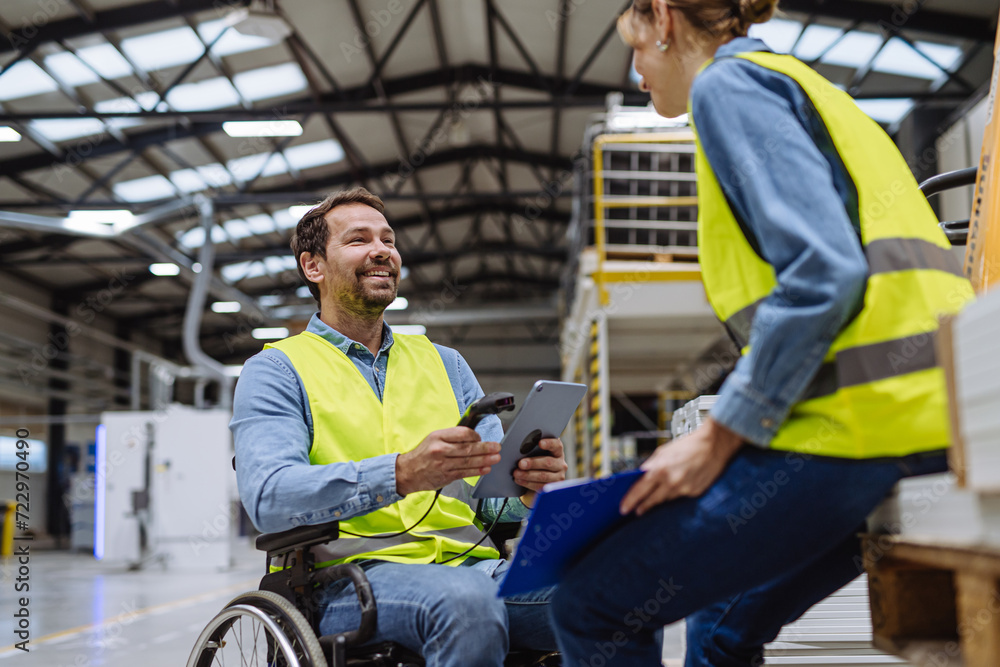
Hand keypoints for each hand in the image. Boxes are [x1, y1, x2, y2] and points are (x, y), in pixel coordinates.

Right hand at [396, 427, 500, 495]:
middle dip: (485, 448)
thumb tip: (472, 438)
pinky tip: (485, 469)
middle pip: (467, 448)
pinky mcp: (446, 477)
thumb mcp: (433, 439)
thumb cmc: (423, 454)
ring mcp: (443, 465)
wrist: (407, 472)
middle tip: (497, 447)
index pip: (461, 433)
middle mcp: (440, 450)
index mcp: (438, 437)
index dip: (475, 435)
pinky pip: (464, 473)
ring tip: (496, 458)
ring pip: (468, 462)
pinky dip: (477, 471)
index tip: (481, 437)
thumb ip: (451, 437)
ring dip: (484, 460)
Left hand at [514, 438, 567, 507]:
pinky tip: (519, 480)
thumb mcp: (535, 450)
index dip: (549, 443)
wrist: (540, 474)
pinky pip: (540, 486)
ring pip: (544, 476)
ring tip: (516, 473)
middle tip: (520, 463)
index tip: (539, 442)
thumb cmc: (535, 457)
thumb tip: (515, 435)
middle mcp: (561, 463)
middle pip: (548, 462)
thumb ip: (529, 443)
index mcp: (557, 450)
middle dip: (533, 463)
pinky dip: (528, 483)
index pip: (556, 445)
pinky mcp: (552, 487)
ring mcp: (559, 476)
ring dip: (528, 475)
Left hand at [620, 418, 742, 515]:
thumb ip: (650, 465)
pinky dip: (675, 494)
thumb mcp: (663, 451)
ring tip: (650, 502)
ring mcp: (685, 489)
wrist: (714, 445)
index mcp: (660, 469)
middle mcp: (672, 482)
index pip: (640, 490)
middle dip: (642, 506)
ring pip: (666, 500)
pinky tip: (673, 491)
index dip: (630, 500)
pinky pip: (680, 497)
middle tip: (635, 511)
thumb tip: (640, 476)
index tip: (623, 508)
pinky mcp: (695, 493)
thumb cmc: (688, 445)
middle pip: (652, 500)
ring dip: (658, 500)